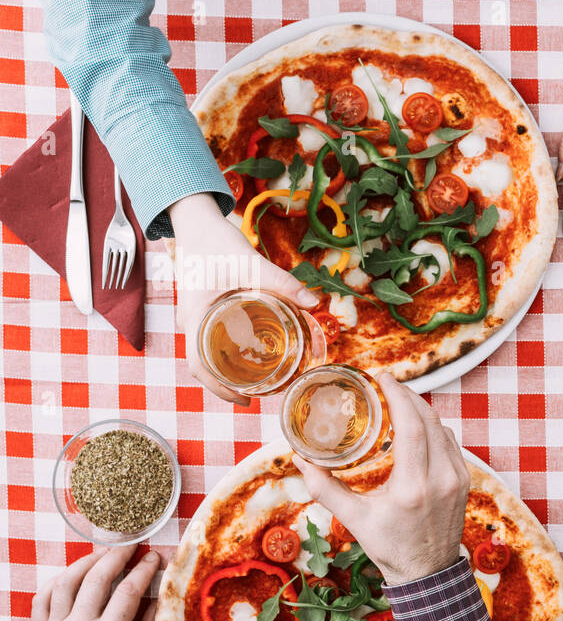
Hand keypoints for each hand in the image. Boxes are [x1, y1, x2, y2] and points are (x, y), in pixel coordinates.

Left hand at [27, 547, 160, 620]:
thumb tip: (157, 601)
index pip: (127, 591)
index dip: (143, 570)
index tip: (153, 558)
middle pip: (96, 578)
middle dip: (116, 556)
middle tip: (130, 546)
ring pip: (66, 582)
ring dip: (86, 562)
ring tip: (102, 555)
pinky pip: (42, 598)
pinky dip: (58, 581)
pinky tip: (73, 575)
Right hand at [169, 193, 321, 406]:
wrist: (194, 220)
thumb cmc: (216, 241)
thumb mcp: (252, 263)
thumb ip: (283, 283)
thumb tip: (314, 303)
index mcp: (195, 317)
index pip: (198, 365)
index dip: (218, 389)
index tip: (243, 401)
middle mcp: (189, 321)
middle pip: (201, 365)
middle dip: (225, 385)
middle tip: (256, 395)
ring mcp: (192, 316)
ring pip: (203, 353)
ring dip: (225, 370)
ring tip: (255, 379)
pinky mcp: (200, 309)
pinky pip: (207, 339)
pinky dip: (224, 352)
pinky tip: (246, 353)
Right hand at [294, 373, 470, 585]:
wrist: (428, 572)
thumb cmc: (391, 547)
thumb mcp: (355, 519)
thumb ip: (324, 488)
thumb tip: (298, 459)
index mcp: (413, 487)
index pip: (412, 427)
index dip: (399, 396)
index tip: (382, 378)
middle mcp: (441, 479)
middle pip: (429, 420)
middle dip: (408, 396)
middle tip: (386, 385)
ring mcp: (458, 479)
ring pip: (443, 428)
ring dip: (421, 410)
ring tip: (398, 401)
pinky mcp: (464, 481)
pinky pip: (450, 443)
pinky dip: (433, 428)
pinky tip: (416, 425)